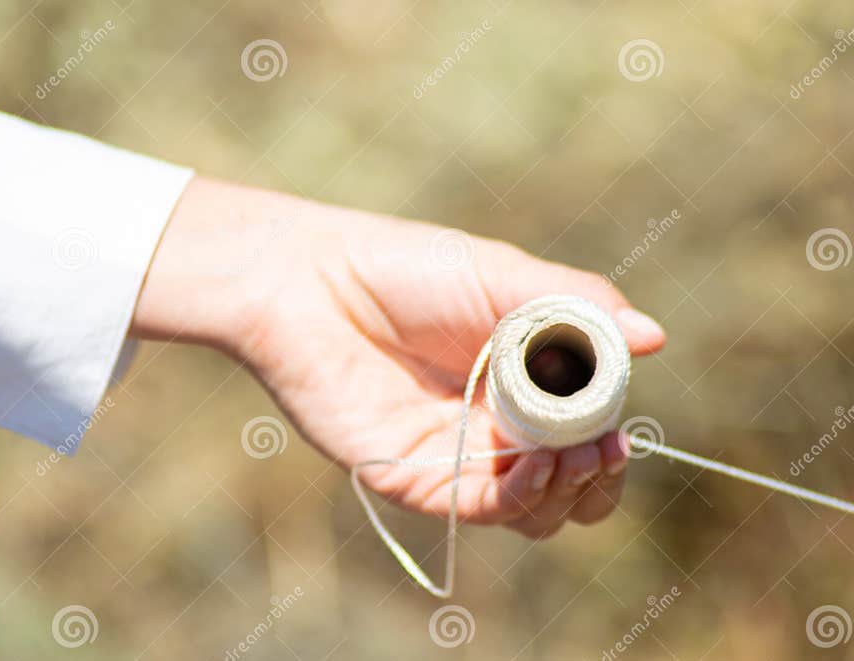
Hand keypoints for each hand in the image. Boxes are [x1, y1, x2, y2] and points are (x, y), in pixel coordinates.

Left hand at [132, 177, 665, 538]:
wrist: (312, 282)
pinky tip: (534, 463)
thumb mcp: (503, 278)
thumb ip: (576, 307)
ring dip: (567, 492)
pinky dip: (521, 495)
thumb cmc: (405, 269)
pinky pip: (484, 509)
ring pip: (535, 510)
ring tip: (574, 454)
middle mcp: (494, 427)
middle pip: (568, 487)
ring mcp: (456, 457)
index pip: (585, 437)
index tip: (621, 432)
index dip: (611, 446)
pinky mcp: (416, 477)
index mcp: (522, 383)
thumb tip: (656, 338)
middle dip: (598, 481)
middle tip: (604, 450)